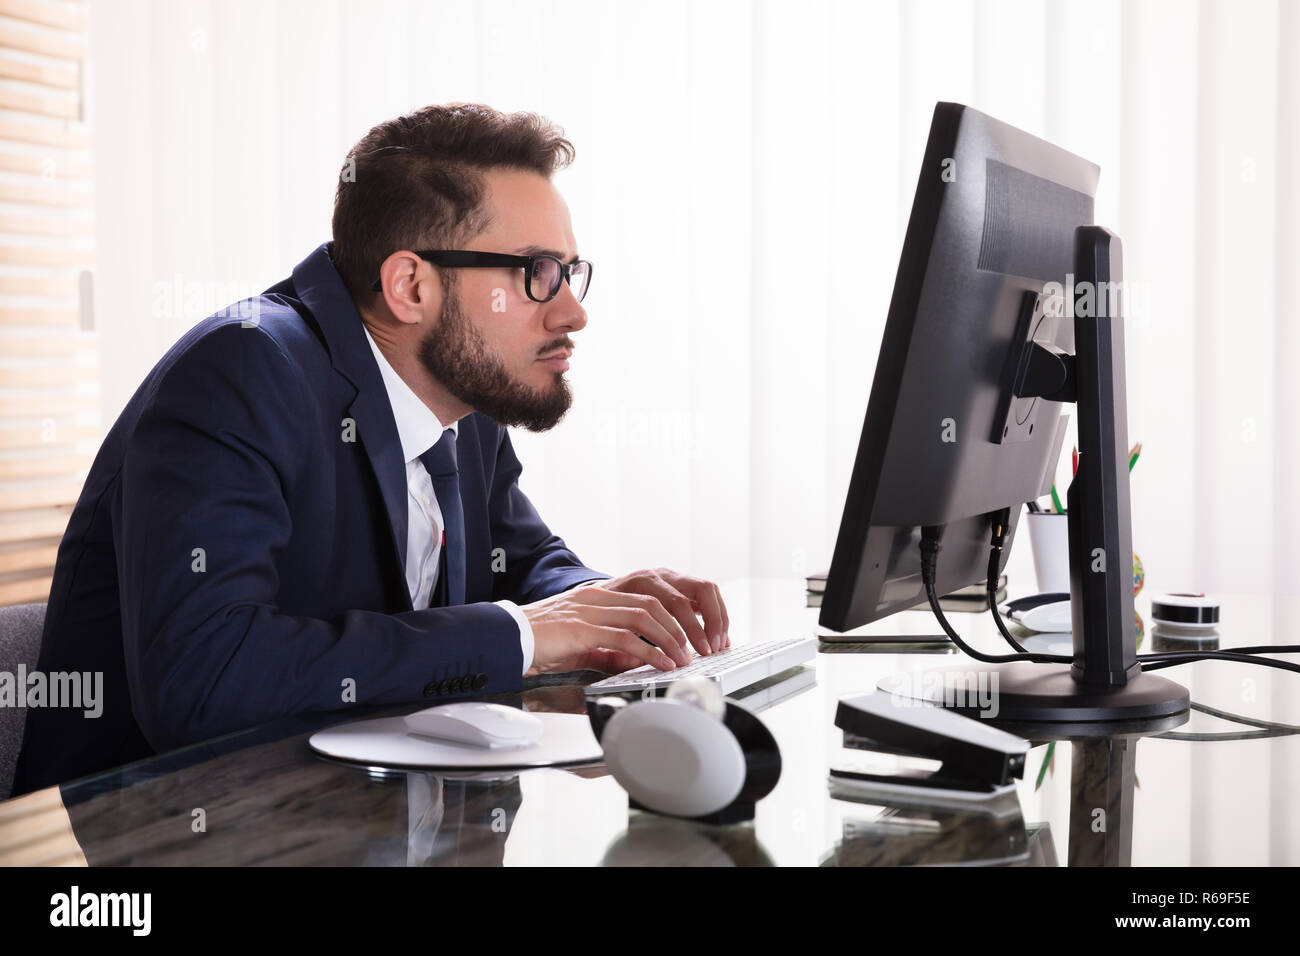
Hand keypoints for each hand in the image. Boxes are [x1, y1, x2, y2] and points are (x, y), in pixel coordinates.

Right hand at [521, 569, 729, 677]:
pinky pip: (624, 637)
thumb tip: (635, 661)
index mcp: (599, 598)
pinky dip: (649, 651)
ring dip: (670, 639)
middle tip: (696, 648)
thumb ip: (609, 649)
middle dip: (680, 626)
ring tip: (684, 658)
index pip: (647, 599)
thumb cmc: (538, 643)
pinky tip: (661, 663)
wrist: (504, 638)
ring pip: (644, 616)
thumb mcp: (582, 644)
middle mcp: (597, 598)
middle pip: (653, 604)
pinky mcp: (581, 628)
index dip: (673, 616)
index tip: (690, 636)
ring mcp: (589, 610)